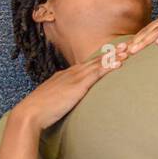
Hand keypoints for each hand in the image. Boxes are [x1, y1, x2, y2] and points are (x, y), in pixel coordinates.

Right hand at [10, 51, 125, 131]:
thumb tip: (69, 100)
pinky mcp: (77, 85)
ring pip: (98, 64)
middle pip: (95, 60)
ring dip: (114, 57)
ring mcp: (74, 78)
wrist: (30, 113)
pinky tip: (118, 64)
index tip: (113, 53)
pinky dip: (108, 67)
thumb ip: (63, 97)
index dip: (101, 59)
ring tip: (127, 50)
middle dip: (111, 53)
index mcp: (65, 76)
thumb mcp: (54, 99)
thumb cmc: (40, 110)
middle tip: (126, 45)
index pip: (87, 65)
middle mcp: (71, 73)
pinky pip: (96, 74)